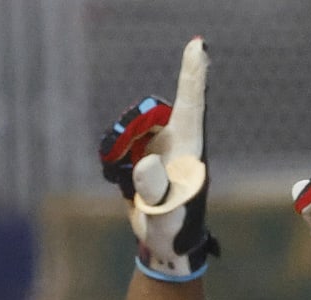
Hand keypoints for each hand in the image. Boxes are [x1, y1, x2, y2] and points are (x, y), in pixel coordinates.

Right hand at [98, 37, 218, 281]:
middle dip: (133, 128)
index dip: (193, 76)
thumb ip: (156, 191)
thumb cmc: (174, 230)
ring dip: (119, 150)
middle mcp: (176, 141)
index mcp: (190, 151)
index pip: (191, 106)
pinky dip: (112, 159)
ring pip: (131, 126)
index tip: (198, 45)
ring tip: (125, 182)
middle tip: (127, 162)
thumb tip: (146, 161)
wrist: (168, 244)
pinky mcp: (144, 152)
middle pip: (150, 112)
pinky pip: (119, 142)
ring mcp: (160, 145)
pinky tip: (121, 182)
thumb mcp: (165, 216)